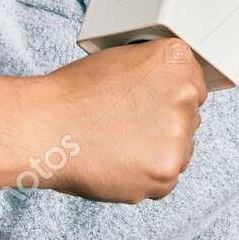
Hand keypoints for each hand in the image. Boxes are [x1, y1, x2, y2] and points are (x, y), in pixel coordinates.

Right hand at [35, 38, 207, 202]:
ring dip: (154, 154)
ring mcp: (178, 136)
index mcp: (176, 61)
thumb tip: (169, 93)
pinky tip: (117, 162)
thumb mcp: (123, 59)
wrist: (45, 128)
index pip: (193, 86)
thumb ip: (157, 75)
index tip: (148, 105)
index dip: (166, 99)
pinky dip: (143, 177)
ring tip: (117, 144)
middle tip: (125, 126)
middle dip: (162, 127)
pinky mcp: (166, 172)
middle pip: (188, 121)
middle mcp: (185, 96)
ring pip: (178, 152)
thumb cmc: (74, 95)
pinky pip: (164, 180)